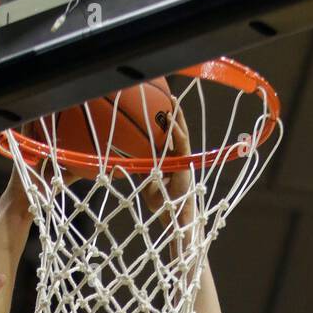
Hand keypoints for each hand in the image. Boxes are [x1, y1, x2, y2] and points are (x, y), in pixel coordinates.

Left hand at [144, 99, 193, 232]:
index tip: (160, 110)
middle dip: (174, 114)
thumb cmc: (160, 202)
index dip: (166, 125)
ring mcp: (183, 159)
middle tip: (170, 97)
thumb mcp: (145, 183)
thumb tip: (126, 159)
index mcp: (170, 161)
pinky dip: (176, 131)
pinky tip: (171, 120)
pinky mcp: (185, 162)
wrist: (171, 214)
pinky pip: (182, 143)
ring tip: (173, 101)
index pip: (168, 139)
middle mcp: (178, 157)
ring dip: (178, 116)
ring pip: (182, 133)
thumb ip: (140, 169)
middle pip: (177, 131)